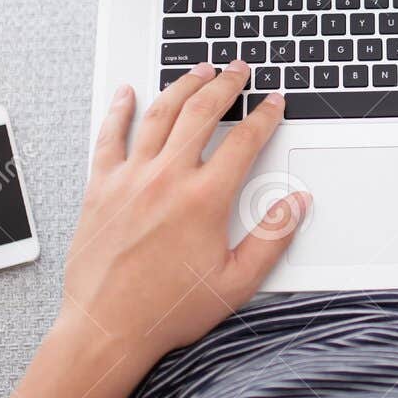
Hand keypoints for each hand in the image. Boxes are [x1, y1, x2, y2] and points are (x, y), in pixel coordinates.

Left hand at [56, 61, 309, 375]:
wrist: (107, 328)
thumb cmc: (167, 311)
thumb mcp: (236, 283)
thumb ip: (272, 239)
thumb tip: (296, 204)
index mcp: (204, 200)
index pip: (243, 141)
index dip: (264, 116)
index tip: (273, 103)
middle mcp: (167, 179)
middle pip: (201, 113)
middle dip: (225, 84)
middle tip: (238, 69)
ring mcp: (130, 179)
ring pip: (160, 114)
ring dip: (183, 85)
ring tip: (199, 70)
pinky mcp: (100, 187)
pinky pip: (110, 136)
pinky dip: (119, 110)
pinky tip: (127, 93)